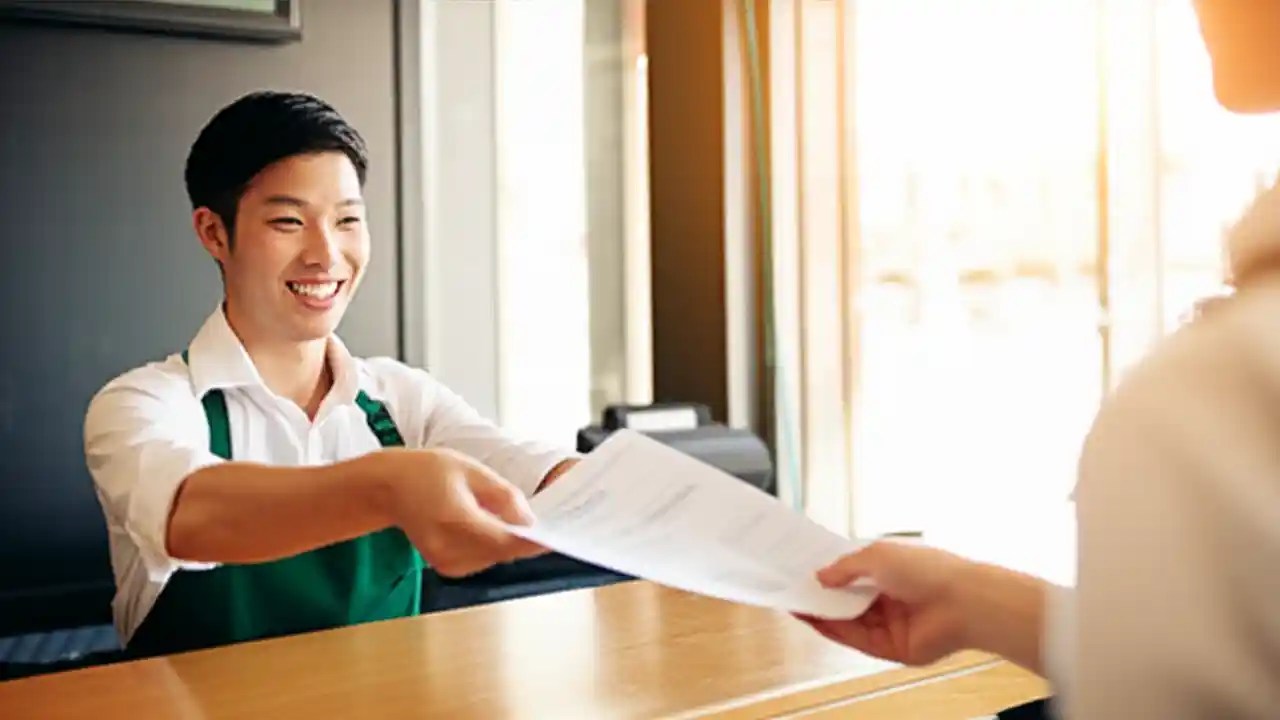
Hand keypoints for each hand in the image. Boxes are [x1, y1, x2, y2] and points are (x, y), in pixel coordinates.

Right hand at [374, 447, 547, 576]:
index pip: (504, 541)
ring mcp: (446, 562)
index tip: (558, 534)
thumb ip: (503, 496)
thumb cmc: (428, 471)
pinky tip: (504, 529)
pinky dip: (496, 547)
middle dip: (527, 540)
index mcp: (454, 521)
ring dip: (512, 543)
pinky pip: (483, 559)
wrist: (389, 487)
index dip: (534, 541)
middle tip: (554, 525)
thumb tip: (530, 520)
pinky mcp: (447, 567)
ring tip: (529, 523)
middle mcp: (448, 549)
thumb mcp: (471, 470)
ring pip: (495, 558)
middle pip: (502, 552)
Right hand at [796, 541, 976, 665]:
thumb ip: (845, 567)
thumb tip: (821, 576)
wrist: (962, 602)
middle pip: (848, 599)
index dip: (828, 573)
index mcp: (891, 570)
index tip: (803, 570)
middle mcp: (890, 597)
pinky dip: (833, 630)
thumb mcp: (877, 555)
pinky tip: (813, 619)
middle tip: (792, 589)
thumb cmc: (928, 569)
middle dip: (822, 595)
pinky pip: (855, 639)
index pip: (852, 574)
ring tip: (794, 603)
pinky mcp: (891, 647)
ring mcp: (890, 623)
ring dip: (822, 613)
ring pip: (848, 621)